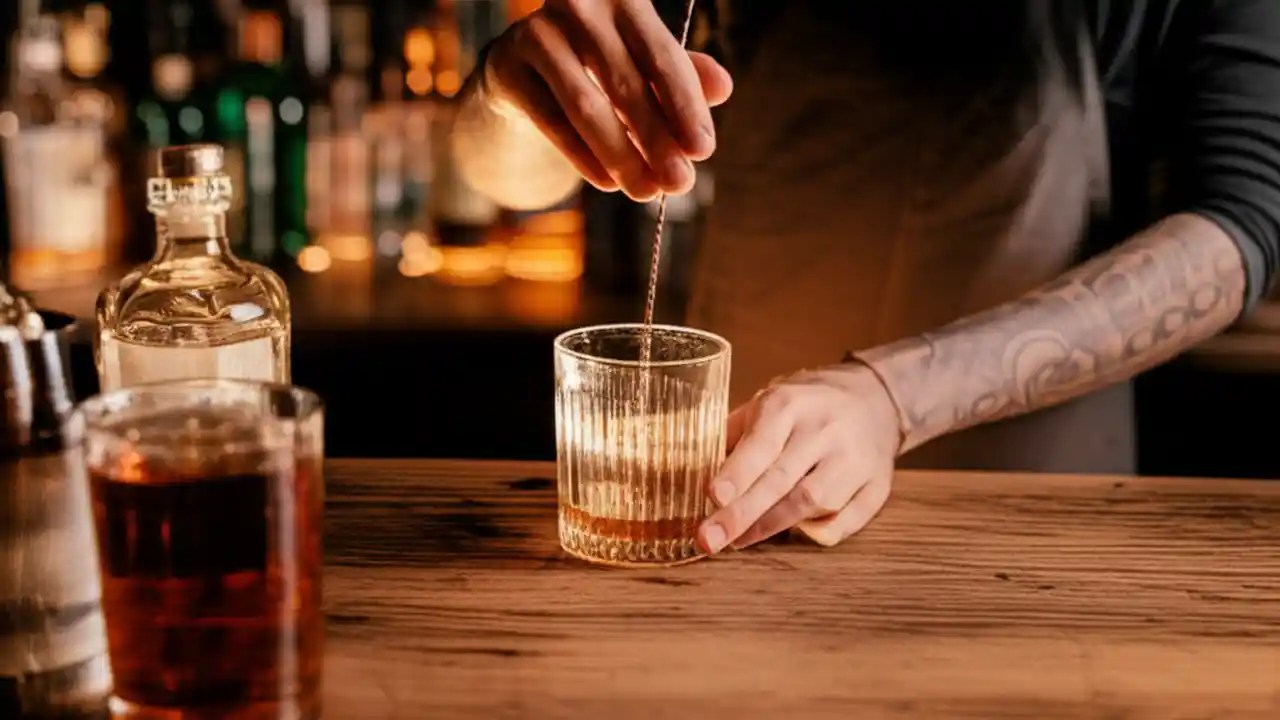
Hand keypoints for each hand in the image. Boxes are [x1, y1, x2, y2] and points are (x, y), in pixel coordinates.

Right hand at [481, 0, 733, 200]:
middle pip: (626, 85)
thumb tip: (723, 87)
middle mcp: (579, 7)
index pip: (662, 56)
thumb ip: (682, 73)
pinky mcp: (507, 66)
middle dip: (657, 140)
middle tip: (681, 183)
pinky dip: (583, 157)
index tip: (704, 150)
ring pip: (587, 108)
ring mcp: (537, 34)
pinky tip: (609, 182)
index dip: (685, 106)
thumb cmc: (597, 61)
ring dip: (622, 157)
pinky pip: (552, 122)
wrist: (523, 62)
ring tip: (647, 192)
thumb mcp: (643, 61)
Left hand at [697, 364, 901, 552]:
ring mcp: (857, 459)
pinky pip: (844, 522)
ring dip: (772, 526)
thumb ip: (731, 435)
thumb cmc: (805, 407)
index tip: (712, 496)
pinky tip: (793, 531)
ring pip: (814, 504)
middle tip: (709, 540)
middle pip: (783, 481)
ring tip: (738, 539)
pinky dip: (815, 533)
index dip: (738, 472)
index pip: (763, 444)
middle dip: (742, 515)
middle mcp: (827, 430)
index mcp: (792, 404)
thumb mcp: (766, 403)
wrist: (874, 400)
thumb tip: (687, 471)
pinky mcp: (877, 486)